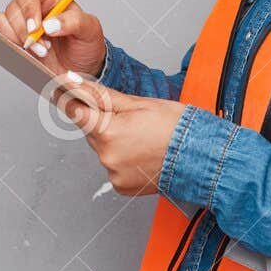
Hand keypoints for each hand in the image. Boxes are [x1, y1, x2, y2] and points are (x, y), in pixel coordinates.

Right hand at [0, 0, 105, 77]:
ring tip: (42, 51)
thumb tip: (51, 24)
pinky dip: (11, 44)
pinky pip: (1, 35)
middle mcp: (34, 6)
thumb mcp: (90, 29)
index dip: (28, 8)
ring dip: (20, 40)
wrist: (82, 69)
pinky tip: (29, 52)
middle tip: (44, 47)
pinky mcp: (15, 38)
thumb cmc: (86, 44)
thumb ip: (74, 22)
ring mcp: (22, 22)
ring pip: (4, 22)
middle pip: (13, 8)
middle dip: (25, 31)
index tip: (36, 28)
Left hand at [64, 83, 185, 196]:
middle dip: (103, 123)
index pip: (76, 113)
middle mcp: (106, 156)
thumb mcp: (140, 103)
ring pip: (103, 150)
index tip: (69, 95)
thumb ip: (103, 95)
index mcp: (108, 132)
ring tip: (142, 138)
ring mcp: (113, 174)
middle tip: (130, 120)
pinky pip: (113, 168)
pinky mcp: (121, 186)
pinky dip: (123, 160)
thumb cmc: (177, 128)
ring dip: (115, 142)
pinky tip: (142, 153)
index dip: (73, 102)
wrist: (201, 157)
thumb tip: (74, 83)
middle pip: (92, 132)